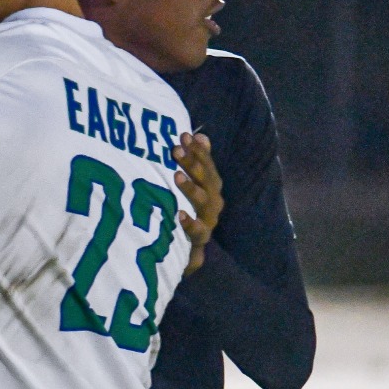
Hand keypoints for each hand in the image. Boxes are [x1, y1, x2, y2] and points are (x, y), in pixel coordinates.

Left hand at [174, 131, 222, 274]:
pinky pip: (196, 232)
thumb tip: (201, 135)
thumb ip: (196, 162)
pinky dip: (190, 223)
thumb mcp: (190, 186)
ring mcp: (207, 222)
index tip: (185, 135)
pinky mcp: (198, 241)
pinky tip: (179, 214)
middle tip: (176, 149)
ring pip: (203, 203)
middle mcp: (213, 204)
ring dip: (191, 188)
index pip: (207, 166)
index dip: (198, 150)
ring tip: (176, 176)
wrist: (183, 253)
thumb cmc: (186, 211)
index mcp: (211, 189)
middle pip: (206, 181)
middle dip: (193, 164)